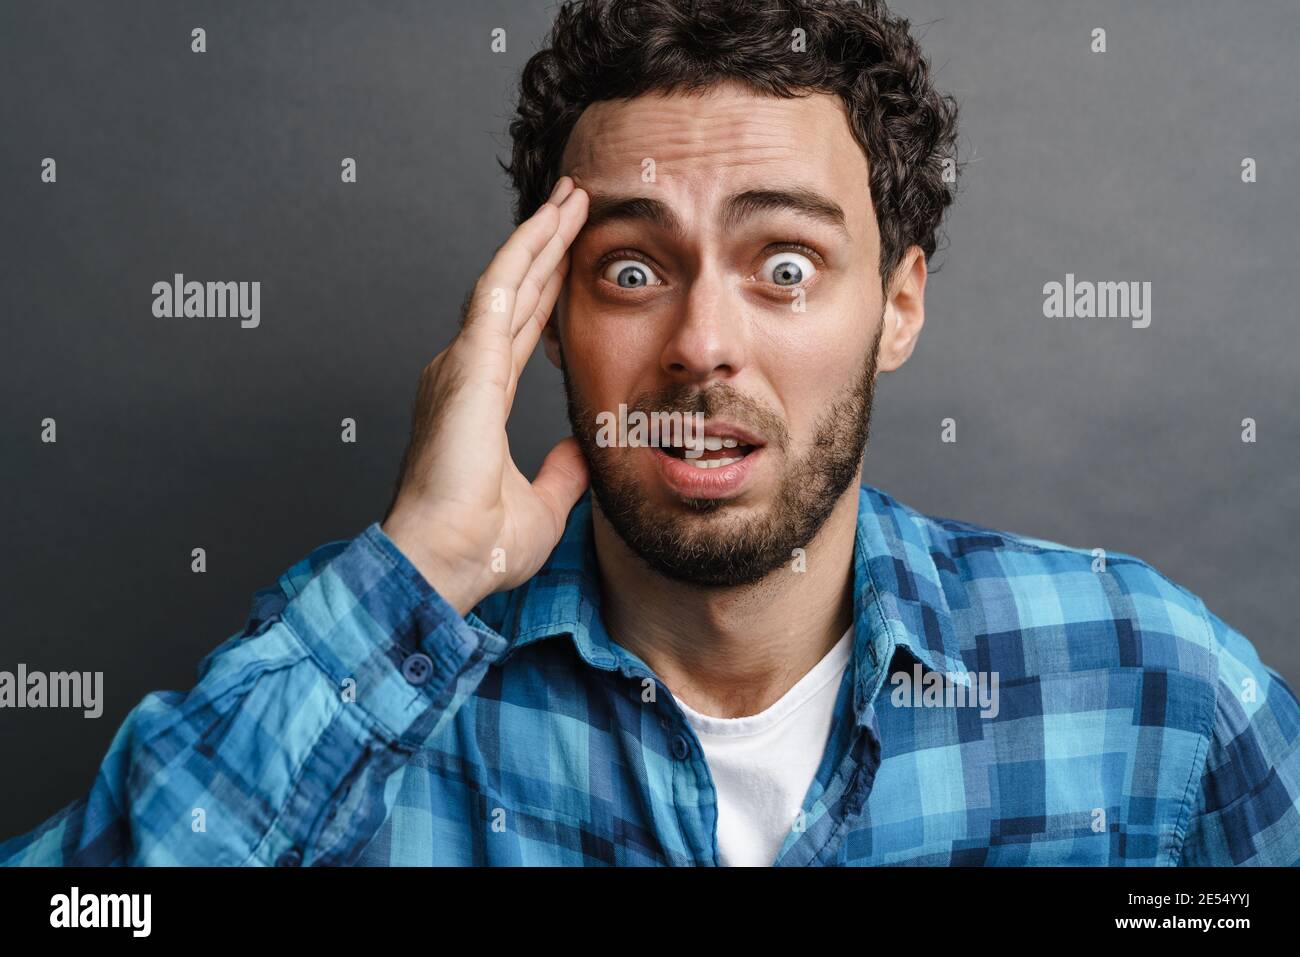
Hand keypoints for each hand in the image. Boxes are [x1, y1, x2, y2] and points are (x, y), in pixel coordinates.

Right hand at [382, 177, 589, 614]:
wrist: (443, 565)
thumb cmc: (477, 546)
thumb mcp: (544, 504)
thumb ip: (563, 471)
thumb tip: (586, 447)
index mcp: (479, 401)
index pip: (519, 330)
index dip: (545, 290)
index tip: (570, 257)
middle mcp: (465, 373)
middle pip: (513, 294)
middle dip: (544, 246)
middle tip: (574, 203)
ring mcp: (461, 364)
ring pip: (506, 280)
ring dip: (538, 236)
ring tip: (570, 197)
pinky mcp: (467, 364)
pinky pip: (498, 291)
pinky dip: (524, 252)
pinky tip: (549, 222)